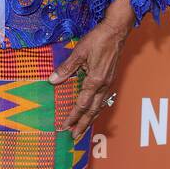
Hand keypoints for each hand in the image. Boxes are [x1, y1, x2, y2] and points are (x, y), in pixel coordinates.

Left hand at [48, 0, 134, 142]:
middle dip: (82, 125)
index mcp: (95, 80)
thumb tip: (53, 81)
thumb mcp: (79, 52)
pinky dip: (96, 110)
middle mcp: (103, 86)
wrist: (117, 31)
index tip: (64, 126)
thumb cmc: (98, 39)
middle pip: (92, 111)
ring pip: (99, 107)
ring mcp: (109, 84)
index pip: (81, 104)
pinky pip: (103, 100)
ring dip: (90, 120)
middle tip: (73, 137)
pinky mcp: (110, 80)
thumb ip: (66, 68)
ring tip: (82, 130)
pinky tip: (93, 112)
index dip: (72, 117)